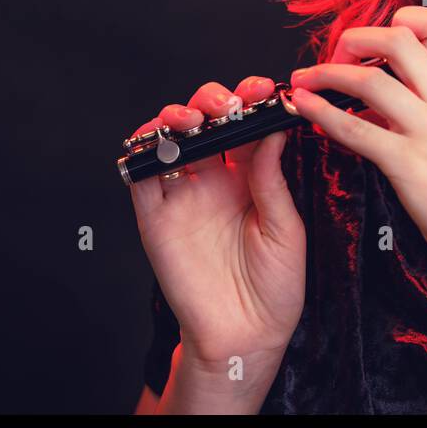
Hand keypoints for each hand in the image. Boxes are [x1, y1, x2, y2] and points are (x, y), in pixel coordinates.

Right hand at [126, 76, 305, 365]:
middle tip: (227, 105)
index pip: (246, 124)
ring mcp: (183, 194)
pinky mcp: (155, 216)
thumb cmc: (276, 286)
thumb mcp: (285, 228)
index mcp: (250, 176)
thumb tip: (273, 128)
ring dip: (177, 115)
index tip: (263, 91)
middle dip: (213, 100)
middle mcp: (214, 178)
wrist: (246, 335)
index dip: (250, 101)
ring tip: (195, 118)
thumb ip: (272, 178)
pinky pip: (140, 175)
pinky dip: (142, 150)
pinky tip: (157, 140)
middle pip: (205, 120)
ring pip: (169, 137)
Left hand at [287, 6, 426, 290]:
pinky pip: (357, 128)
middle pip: (401, 40)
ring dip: (327, 73)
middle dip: (357, 38)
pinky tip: (306, 111)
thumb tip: (388, 106)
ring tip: (305, 80)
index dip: (406, 19)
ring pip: (372, 79)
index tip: (381, 36)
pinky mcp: (411, 165)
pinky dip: (323, 114)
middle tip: (335, 54)